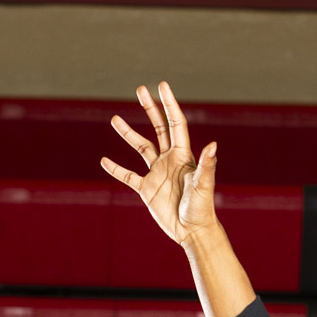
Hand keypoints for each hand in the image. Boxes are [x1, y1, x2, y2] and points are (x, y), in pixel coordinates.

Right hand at [100, 81, 219, 248]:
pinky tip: (104, 161)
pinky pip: (129, 176)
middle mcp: (170, 159)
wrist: (192, 231)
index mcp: (183, 154)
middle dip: (150, 108)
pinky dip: (116, 169)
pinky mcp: (147, 189)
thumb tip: (213, 145)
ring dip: (128, 134)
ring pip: (141, 148)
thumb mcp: (203, 186)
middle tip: (140, 89)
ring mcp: (157, 173)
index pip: (175, 122)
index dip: (168, 104)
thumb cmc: (202, 209)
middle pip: (159, 127)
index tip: (161, 85)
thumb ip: (207, 165)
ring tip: (114, 119)